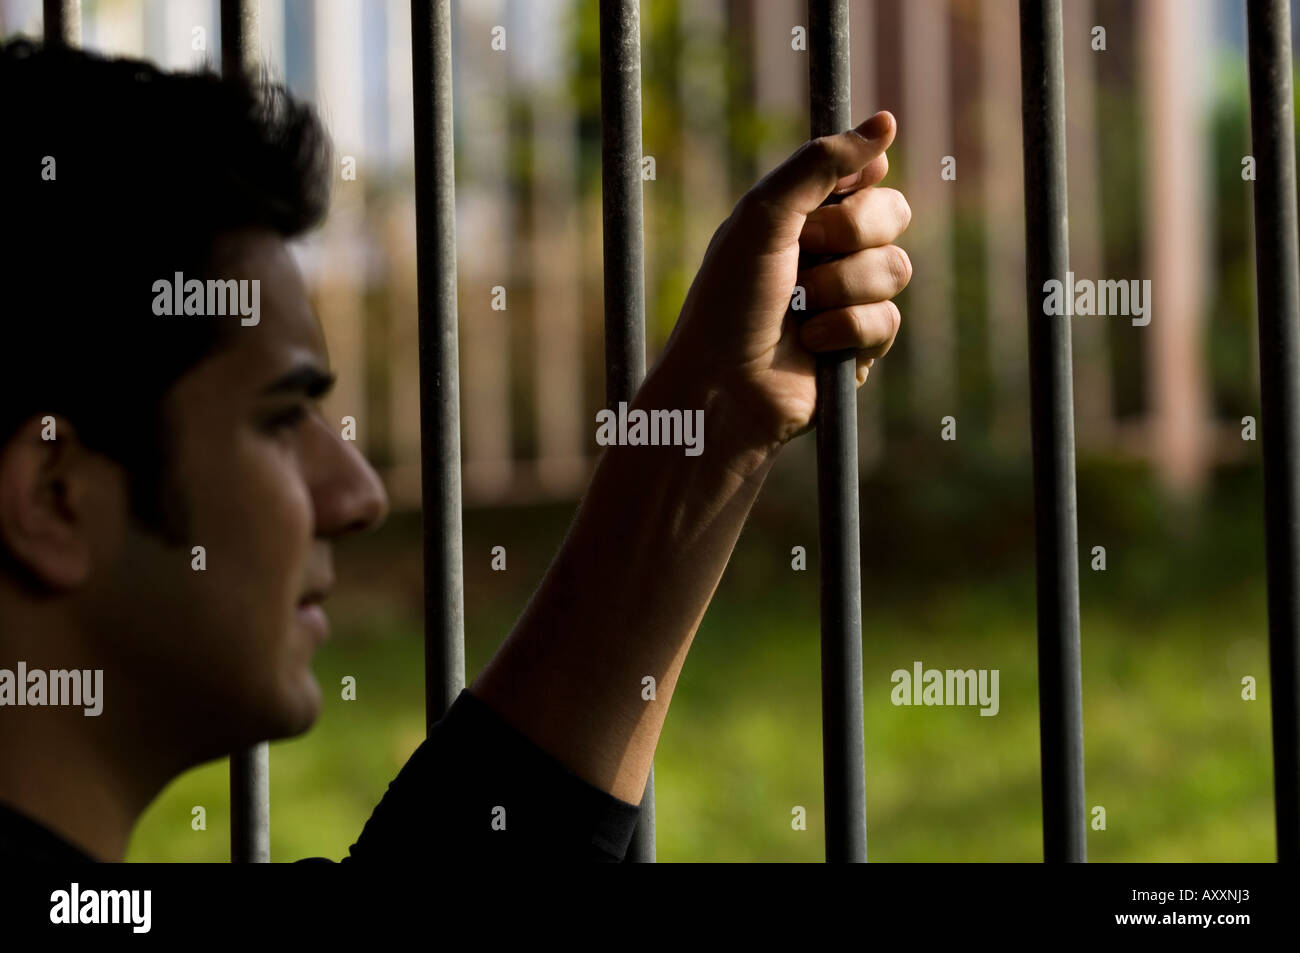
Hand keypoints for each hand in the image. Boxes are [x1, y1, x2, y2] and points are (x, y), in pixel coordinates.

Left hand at [653, 110, 910, 449]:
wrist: (723, 386)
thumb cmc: (728, 302)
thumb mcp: (763, 216)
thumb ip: (820, 164)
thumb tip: (886, 122)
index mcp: (801, 215)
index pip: (864, 174)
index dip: (861, 179)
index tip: (841, 189)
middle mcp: (828, 253)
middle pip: (895, 212)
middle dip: (853, 230)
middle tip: (808, 250)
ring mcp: (847, 300)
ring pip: (896, 268)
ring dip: (845, 286)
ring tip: (802, 308)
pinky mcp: (859, 347)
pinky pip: (887, 321)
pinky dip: (847, 330)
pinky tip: (811, 345)